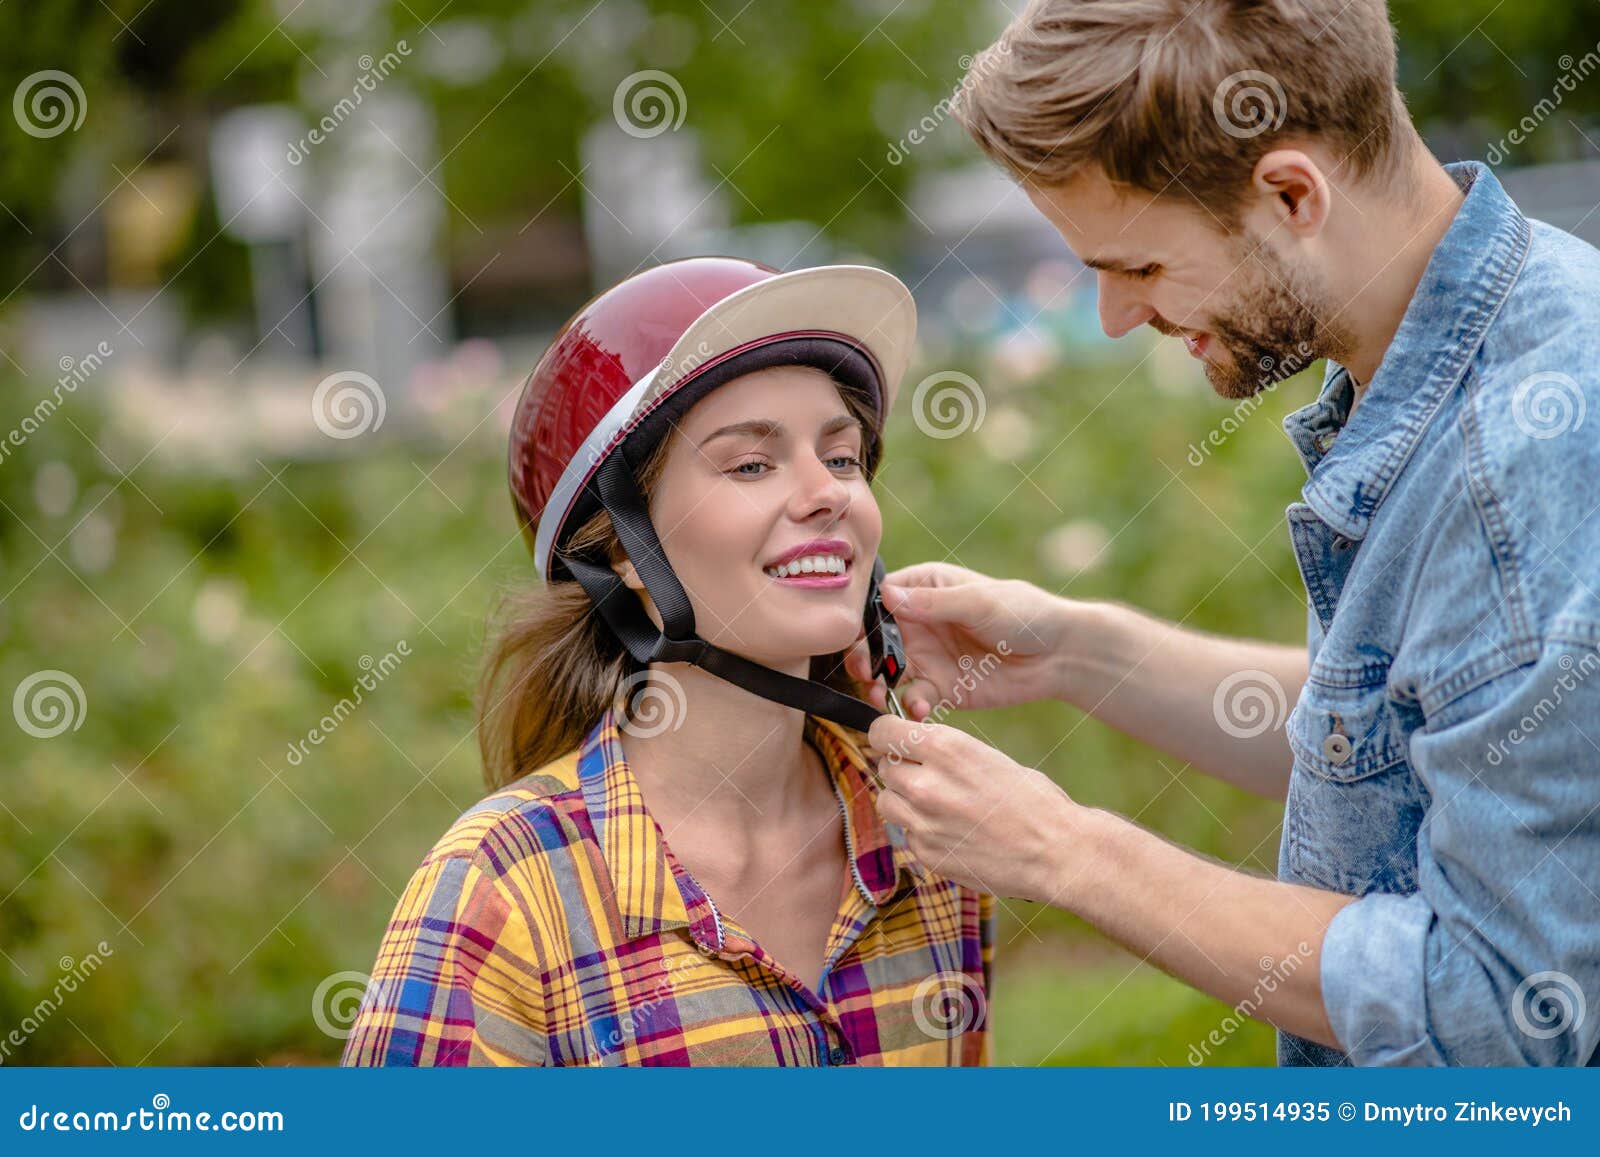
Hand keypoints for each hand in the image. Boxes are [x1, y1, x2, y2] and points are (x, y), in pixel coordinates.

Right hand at [845, 562, 1071, 719]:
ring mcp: (926, 657)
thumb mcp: (979, 602)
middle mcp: (918, 622)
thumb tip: (888, 595)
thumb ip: (934, 603)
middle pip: (873, 639)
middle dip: (861, 655)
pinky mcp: (941, 688)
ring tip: (878, 694)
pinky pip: (914, 698)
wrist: (1058, 655)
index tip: (852, 633)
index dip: (862, 615)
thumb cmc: (1023, 613)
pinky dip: (910, 705)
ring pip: (885, 672)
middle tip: (862, 670)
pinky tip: (921, 707)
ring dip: (875, 684)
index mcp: (924, 588)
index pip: (879, 598)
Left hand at [867, 713, 1085, 901]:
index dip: (886, 735)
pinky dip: (922, 832)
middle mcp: (926, 783)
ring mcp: (923, 822)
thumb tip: (911, 750)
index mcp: (945, 748)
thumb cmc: (1033, 801)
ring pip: (887, 802)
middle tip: (930, 777)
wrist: (1056, 852)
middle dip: (902, 769)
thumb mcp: (986, 756)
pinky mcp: (926, 853)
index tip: (893, 740)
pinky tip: (953, 833)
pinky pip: (907, 834)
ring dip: (904, 801)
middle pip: (884, 767)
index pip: (882, 732)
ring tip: (938, 806)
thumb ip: (943, 753)